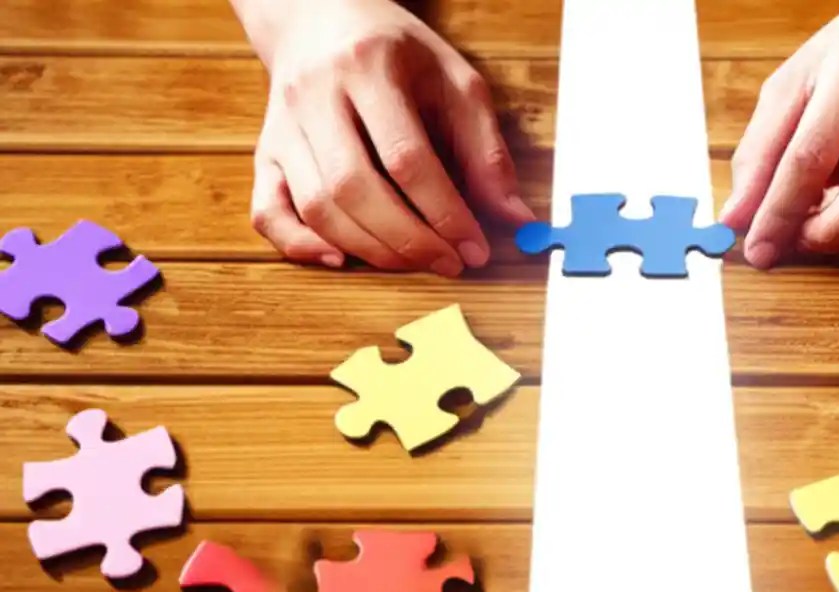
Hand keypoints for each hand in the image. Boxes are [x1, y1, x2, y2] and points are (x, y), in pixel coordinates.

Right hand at [230, 0, 533, 274]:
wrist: (320, 16)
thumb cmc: (398, 53)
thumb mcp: (455, 83)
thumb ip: (487, 152)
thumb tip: (516, 220)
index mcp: (369, 67)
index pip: (406, 157)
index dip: (444, 213)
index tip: (475, 248)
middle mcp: (315, 96)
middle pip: (354, 187)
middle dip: (407, 240)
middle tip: (448, 263)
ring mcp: (282, 127)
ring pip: (315, 206)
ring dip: (368, 249)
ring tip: (414, 262)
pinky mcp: (264, 153)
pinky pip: (267, 212)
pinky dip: (300, 245)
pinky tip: (340, 259)